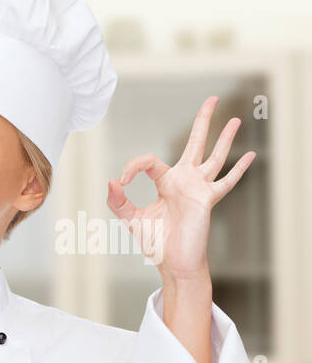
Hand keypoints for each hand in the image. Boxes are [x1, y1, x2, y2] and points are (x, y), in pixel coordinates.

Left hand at [105, 95, 255, 284]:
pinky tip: (250, 155)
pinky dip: (238, 169)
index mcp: (165, 182)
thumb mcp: (131, 218)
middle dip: (203, 121)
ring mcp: (199, 188)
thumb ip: (119, 201)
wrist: (173, 263)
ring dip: (225, 138)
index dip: (133, 166)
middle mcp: (184, 181)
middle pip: (196, 143)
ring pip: (214, 157)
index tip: (121, 181)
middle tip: (212, 99)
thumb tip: (111, 182)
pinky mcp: (207, 199)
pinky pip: (226, 181)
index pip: (150, 162)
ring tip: (235, 120)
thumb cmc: (155, 242)